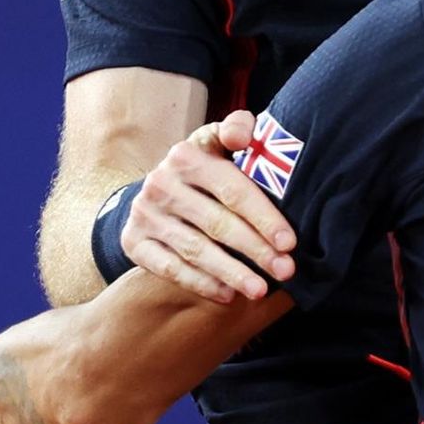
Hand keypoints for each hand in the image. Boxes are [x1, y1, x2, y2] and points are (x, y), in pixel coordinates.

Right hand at [123, 112, 296, 301]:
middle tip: (285, 270)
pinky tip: (227, 294)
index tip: (290, 243)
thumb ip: (237, 128)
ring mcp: (145, 215)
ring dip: (231, 273)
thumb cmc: (205, 166)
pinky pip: (170, 268)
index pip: (233, 190)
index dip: (264, 217)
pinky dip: (200, 283)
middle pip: (218, 223)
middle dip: (256, 250)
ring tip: (259, 289)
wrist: (156, 189)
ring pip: (195, 250)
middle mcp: (161, 183)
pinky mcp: (133, 242)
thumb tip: (243, 137)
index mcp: (187, 155)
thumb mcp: (217, 141)